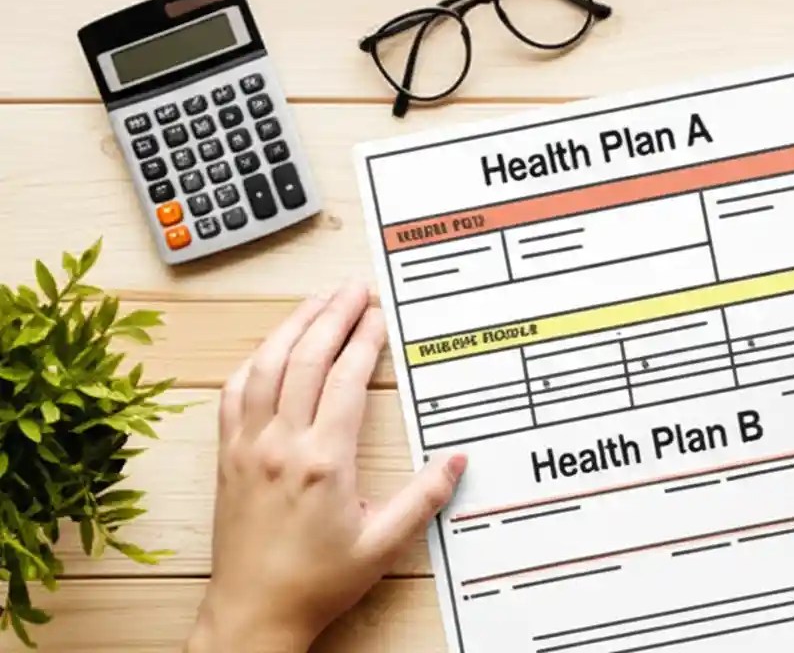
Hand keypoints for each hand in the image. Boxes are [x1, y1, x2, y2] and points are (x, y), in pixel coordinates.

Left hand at [187, 283, 466, 651]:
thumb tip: (456, 461)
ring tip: (317, 302)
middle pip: (305, 359)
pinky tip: (271, 349)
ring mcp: (248, 446)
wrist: (254, 611)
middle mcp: (281, 445)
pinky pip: (235, 392)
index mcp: (323, 462)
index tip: (378, 317)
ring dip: (292, 327)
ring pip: (266, 366)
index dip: (364, 341)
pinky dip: (255, 361)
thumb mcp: (383, 545)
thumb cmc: (316, 582)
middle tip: (353, 290)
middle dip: (332, 316)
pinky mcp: (227, 456)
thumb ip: (423, 498)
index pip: (345, 380)